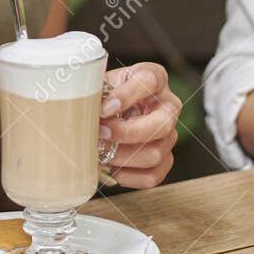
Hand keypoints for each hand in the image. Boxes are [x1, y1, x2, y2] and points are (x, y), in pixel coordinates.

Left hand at [99, 63, 179, 188]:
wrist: (110, 110)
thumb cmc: (105, 93)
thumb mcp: (101, 81)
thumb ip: (95, 89)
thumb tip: (82, 108)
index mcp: (154, 77)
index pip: (149, 81)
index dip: (127, 96)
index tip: (104, 109)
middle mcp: (169, 106)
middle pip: (162, 125)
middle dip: (127, 133)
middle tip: (100, 133)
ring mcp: (170, 134)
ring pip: (155, 154)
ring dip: (122, 156)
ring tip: (100, 151)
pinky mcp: (165, 158)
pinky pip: (153, 176)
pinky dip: (128, 176)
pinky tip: (111, 167)